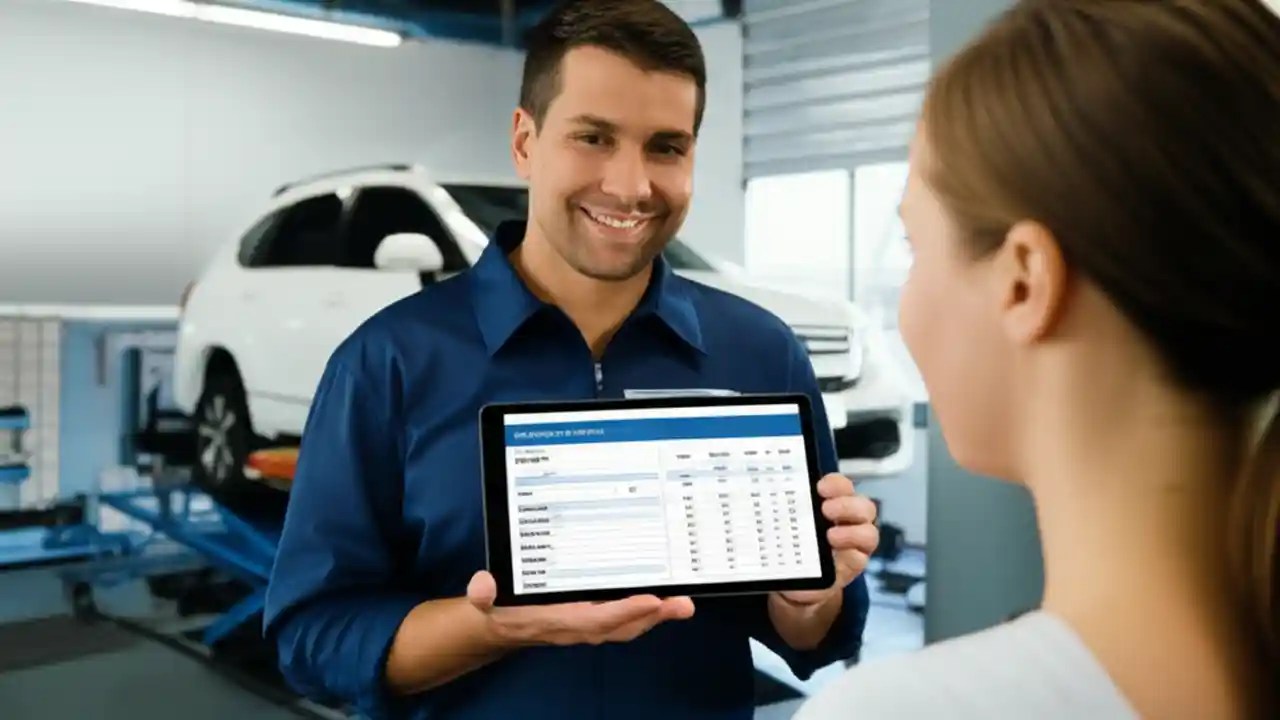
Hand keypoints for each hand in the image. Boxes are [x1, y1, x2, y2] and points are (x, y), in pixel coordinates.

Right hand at [466, 570, 694, 646]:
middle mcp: (576, 627)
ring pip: (627, 624)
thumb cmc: (497, 608)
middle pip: (620, 625)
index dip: (622, 612)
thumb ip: (482, 593)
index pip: (593, 618)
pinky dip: (647, 612)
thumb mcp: (483, 599)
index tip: (651, 600)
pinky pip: (625, 618)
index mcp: (554, 620)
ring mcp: (587, 625)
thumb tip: (481, 587)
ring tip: (684, 602)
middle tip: (682, 603)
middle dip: (652, 616)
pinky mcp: (594, 618)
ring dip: (656, 616)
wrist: (498, 626)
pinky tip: (666, 599)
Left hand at [774, 472, 877, 606]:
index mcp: (833, 503)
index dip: (837, 484)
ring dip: (853, 532)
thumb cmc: (793, 545)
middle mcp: (848, 520)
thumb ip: (785, 512)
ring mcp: (854, 544)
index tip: (820, 487)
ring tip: (831, 536)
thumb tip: (764, 497)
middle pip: (864, 507)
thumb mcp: (787, 526)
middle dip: (847, 505)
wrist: (794, 583)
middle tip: (826, 509)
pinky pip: (861, 558)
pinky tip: (835, 554)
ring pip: (869, 533)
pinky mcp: (853, 565)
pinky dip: (850, 554)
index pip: (842, 487)